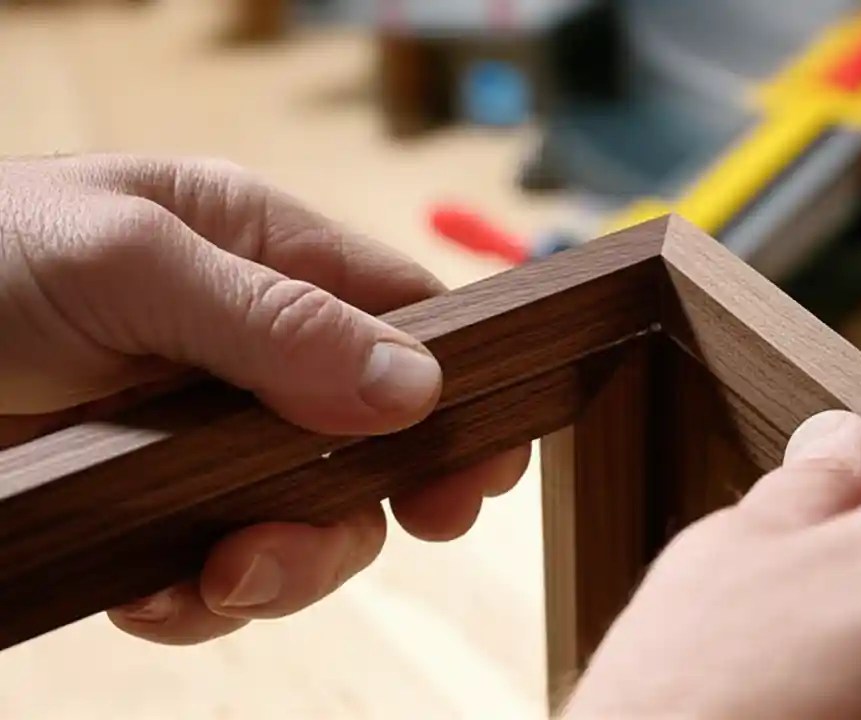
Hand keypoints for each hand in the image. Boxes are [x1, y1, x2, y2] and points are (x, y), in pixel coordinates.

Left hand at [0, 155, 530, 644]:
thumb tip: (413, 386)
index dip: (456, 389)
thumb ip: (274, 319)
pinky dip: (201, 598)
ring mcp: (202, 434)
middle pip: (372, 438)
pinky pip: (219, 570)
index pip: (405, 315)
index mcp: (262, 253)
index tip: (480, 468)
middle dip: (370, 502)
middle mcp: (249, 346)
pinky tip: (153, 592)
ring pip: (306, 517)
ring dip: (282, 564)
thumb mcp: (120, 261)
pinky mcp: (149, 505)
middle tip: (378, 538)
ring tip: (221, 575)